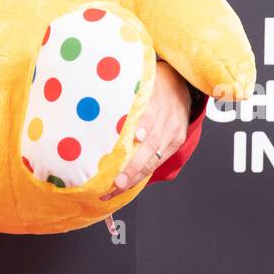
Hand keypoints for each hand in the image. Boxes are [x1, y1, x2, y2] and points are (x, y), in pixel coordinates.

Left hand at [99, 60, 191, 200]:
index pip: (150, 114)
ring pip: (154, 158)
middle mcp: (167, 118)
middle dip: (133, 166)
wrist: (181, 86)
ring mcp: (174, 131)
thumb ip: (125, 96)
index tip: (135, 138)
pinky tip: (128, 185)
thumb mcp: (141, 84)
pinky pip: (159, 162)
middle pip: (151, 145)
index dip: (142, 125)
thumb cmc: (152, 87)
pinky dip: (142, 174)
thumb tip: (92, 105)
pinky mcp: (177, 141)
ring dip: (135, 176)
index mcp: (156, 100)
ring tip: (117, 189)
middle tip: (117, 182)